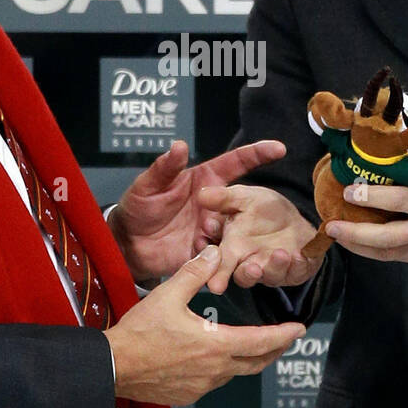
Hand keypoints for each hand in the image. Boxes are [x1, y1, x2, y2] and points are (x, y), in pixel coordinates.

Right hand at [103, 246, 305, 406]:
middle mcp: (215, 371)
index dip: (283, 335)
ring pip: (234, 373)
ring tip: (252, 346)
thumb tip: (216, 253)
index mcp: (216, 345)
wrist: (112, 368)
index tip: (300, 329)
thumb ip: (195, 273)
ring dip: (247, 359)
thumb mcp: (167, 295)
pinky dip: (223, 369)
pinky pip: (213, 382)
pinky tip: (214, 359)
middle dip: (274, 350)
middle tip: (285, 339)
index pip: (261, 342)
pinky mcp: (187, 396)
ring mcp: (202, 387)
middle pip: (256, 363)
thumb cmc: (140, 331)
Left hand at [108, 139, 286, 280]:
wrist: (128, 244)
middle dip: (247, 208)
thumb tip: (179, 145)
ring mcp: (214, 229)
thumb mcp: (148, 185)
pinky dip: (220, 260)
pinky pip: (221, 257)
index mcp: (206, 181)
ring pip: (236, 232)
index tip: (279, 148)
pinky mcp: (208, 253)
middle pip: (243, 203)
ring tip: (212, 239)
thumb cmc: (139, 207)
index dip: (258, 153)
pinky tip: (214, 262)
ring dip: (233, 236)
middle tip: (226, 216)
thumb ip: (164, 168)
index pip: (237, 163)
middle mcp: (216, 205)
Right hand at [195, 185, 322, 293]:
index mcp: (233, 249)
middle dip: (247, 275)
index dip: (217, 274)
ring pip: (271, 276)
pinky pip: (297, 272)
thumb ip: (224, 198)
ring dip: (275, 267)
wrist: (291, 216)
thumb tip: (201, 193)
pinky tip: (300, 256)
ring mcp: (273, 269)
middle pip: (244, 277)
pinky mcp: (295, 270)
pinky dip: (298, 266)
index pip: (221, 265)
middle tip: (252, 268)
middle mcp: (251, 263)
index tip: (214, 281)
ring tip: (280, 254)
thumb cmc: (262, 210)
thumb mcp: (244, 198)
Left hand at [323, 146, 407, 264]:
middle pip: (390, 236)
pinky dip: (371, 251)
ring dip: (358, 246)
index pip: (401, 200)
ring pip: (388, 253)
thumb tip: (381, 141)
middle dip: (357, 232)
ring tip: (334, 235)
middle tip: (332, 224)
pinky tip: (353, 243)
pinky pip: (394, 257)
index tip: (349, 189)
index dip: (373, 196)